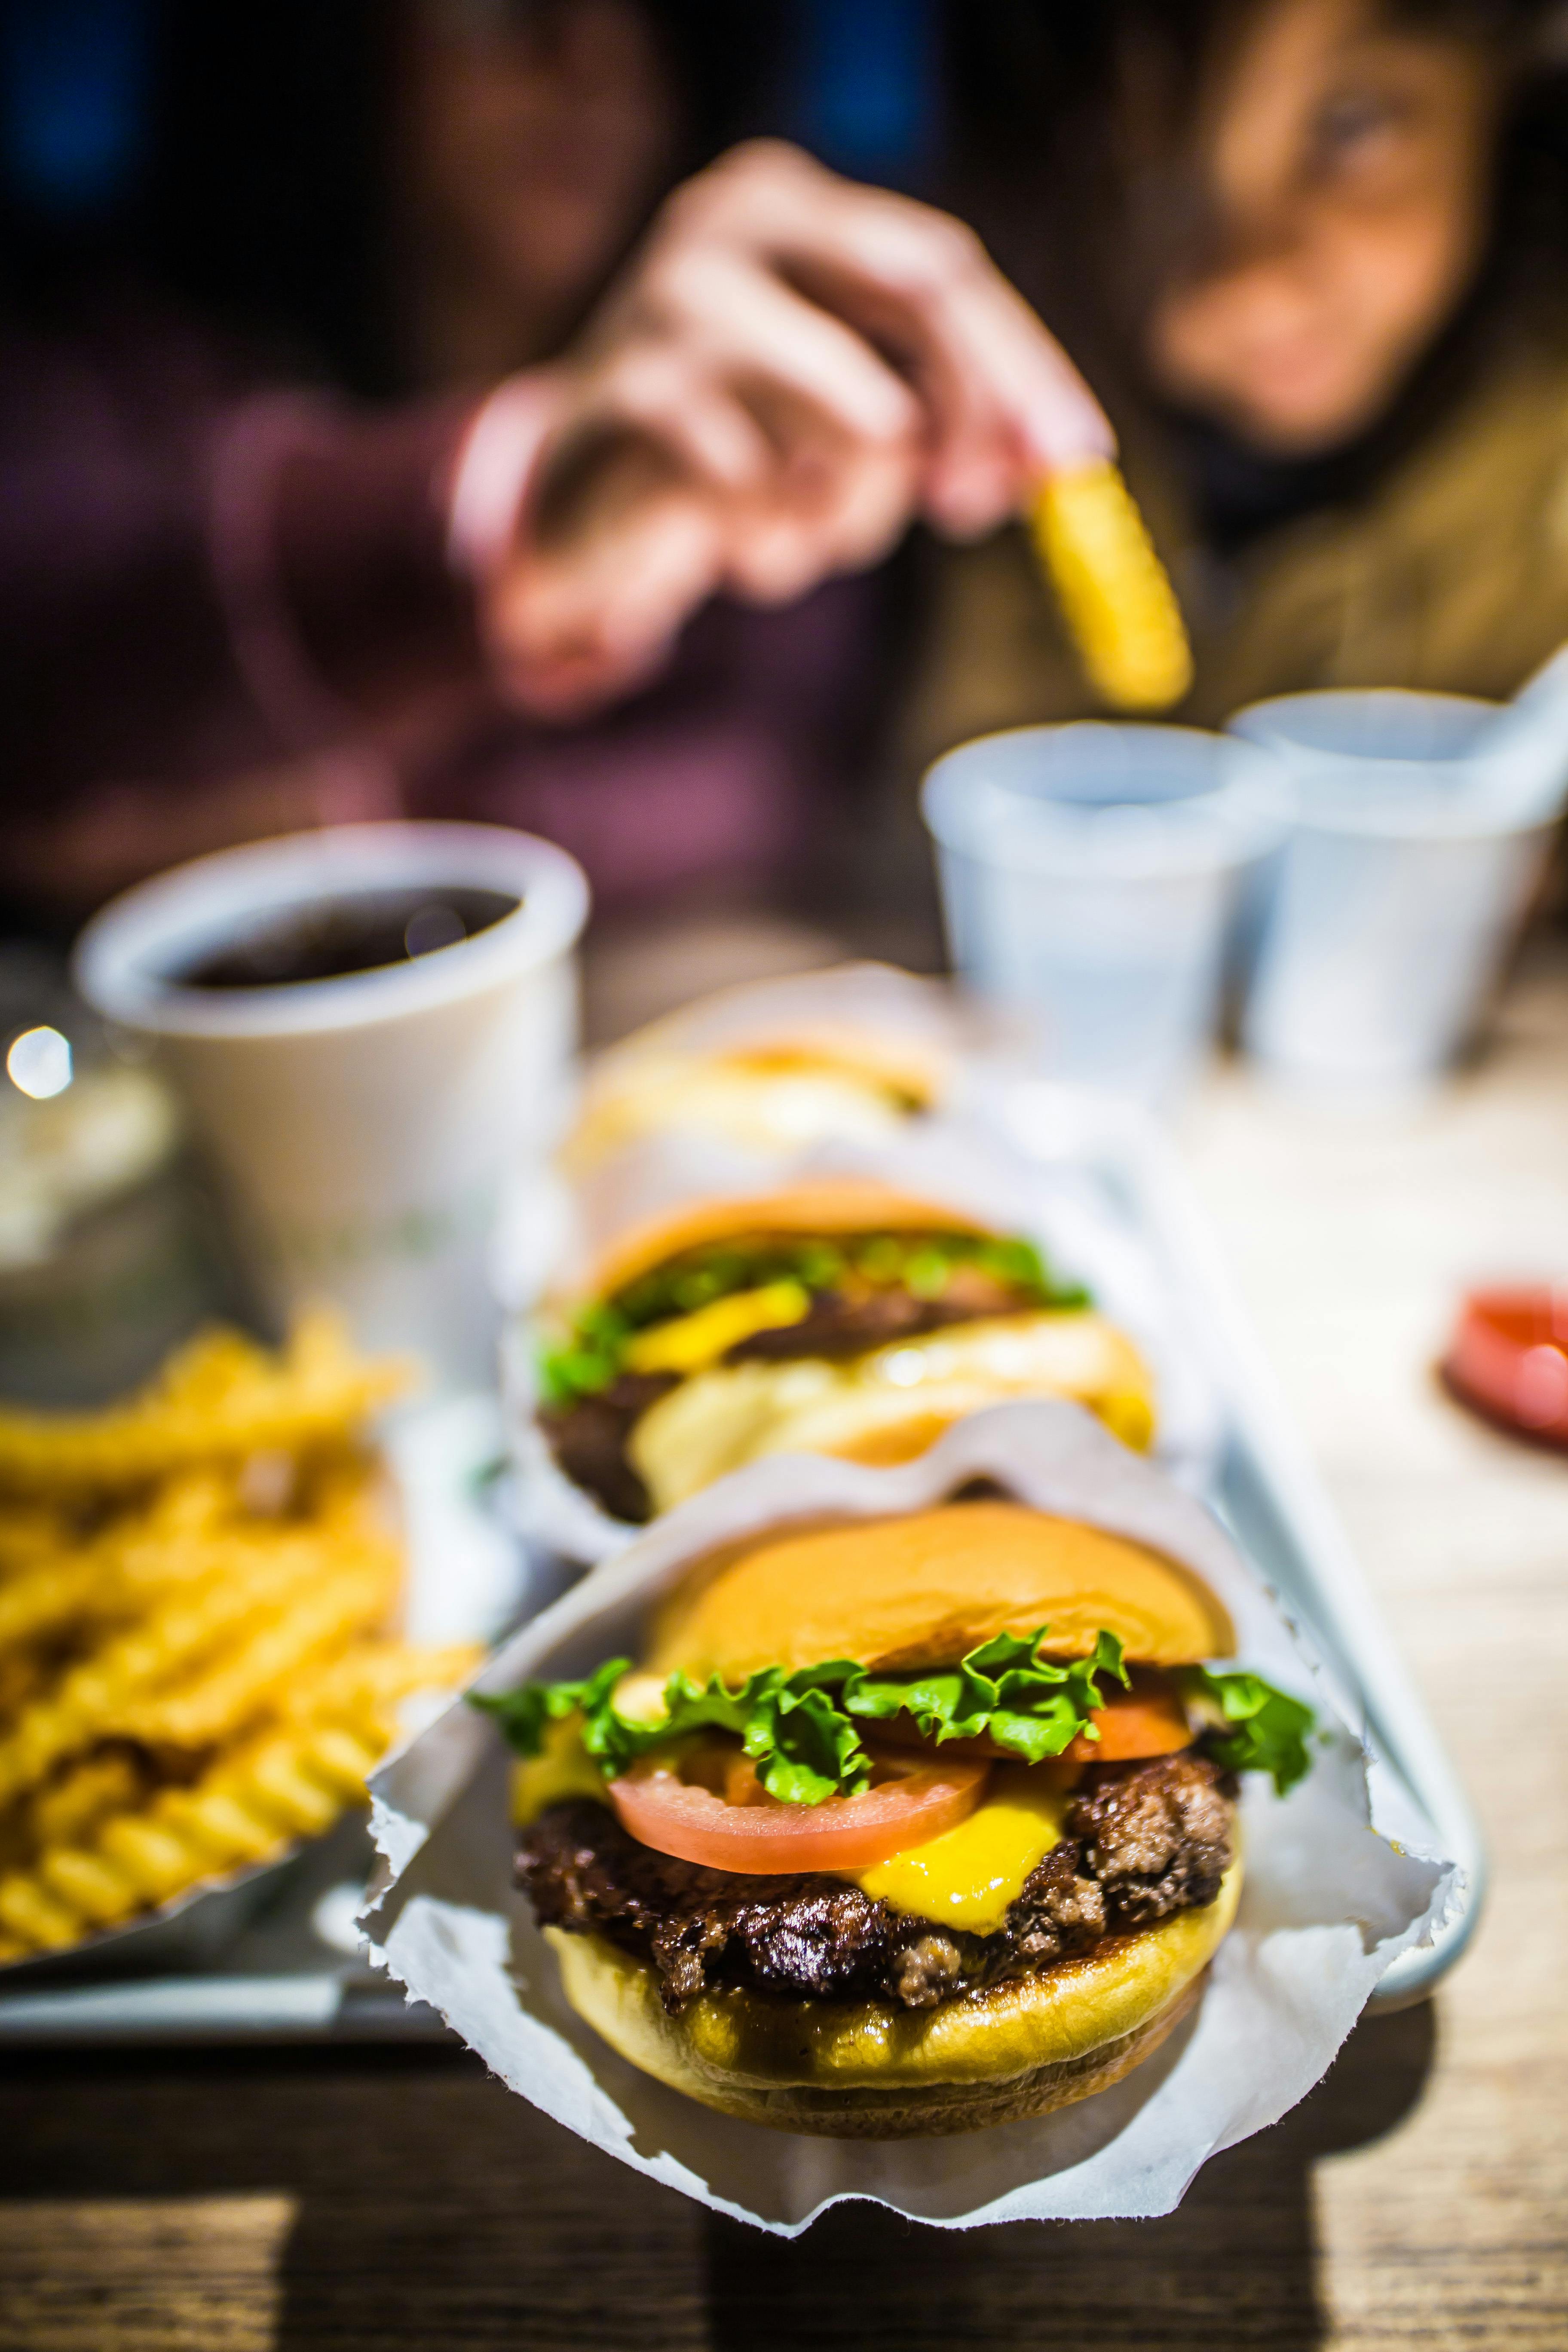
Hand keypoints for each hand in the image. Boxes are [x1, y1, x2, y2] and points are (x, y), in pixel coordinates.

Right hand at [466, 141, 1112, 715]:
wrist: (575, 493)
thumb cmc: (735, 441)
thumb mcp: (842, 400)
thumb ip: (944, 411)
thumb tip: (1064, 461)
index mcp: (788, 203)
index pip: (941, 269)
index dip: (1018, 371)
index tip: (1072, 462)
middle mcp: (728, 227)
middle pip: (920, 298)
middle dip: (969, 418)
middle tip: (966, 511)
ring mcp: (672, 306)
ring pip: (859, 426)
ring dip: (853, 518)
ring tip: (799, 531)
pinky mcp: (634, 403)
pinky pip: (770, 498)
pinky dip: (774, 551)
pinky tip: (737, 543)